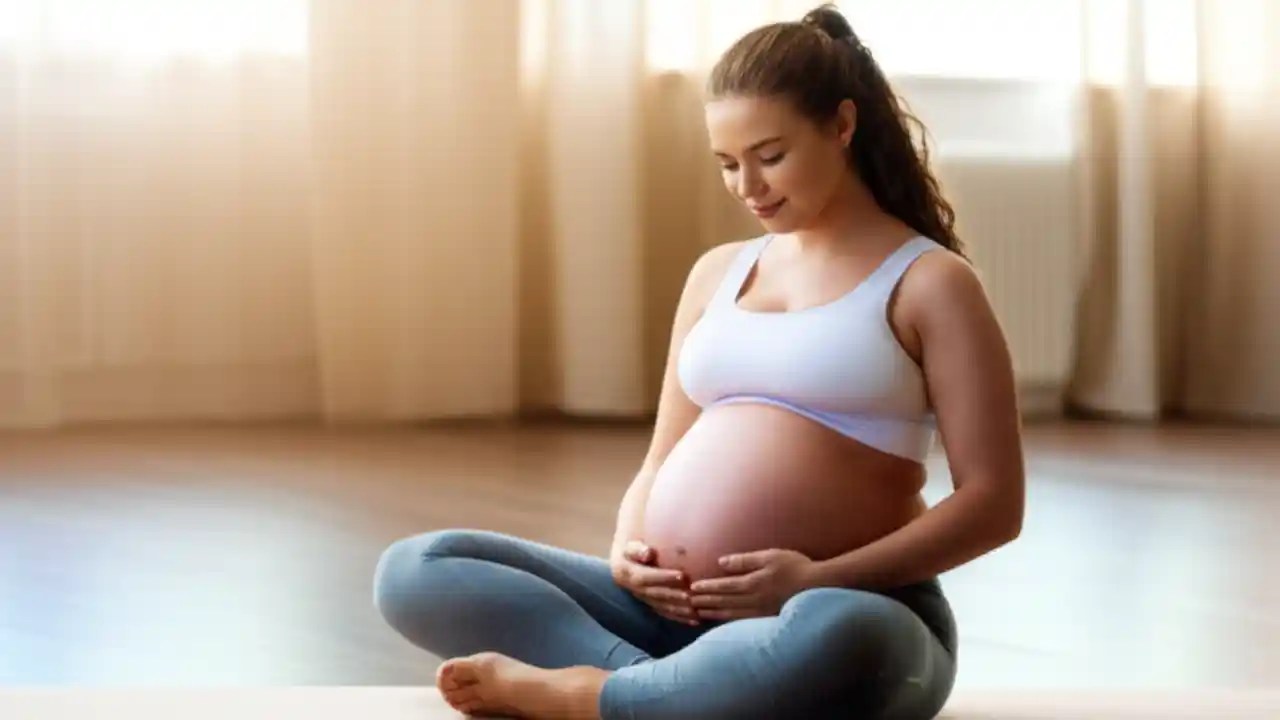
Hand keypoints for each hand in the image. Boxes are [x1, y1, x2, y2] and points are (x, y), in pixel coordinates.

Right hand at [610, 540, 700, 625]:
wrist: (623, 560)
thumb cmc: (631, 547)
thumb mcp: (629, 545)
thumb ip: (636, 549)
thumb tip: (648, 552)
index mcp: (626, 573)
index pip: (645, 577)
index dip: (663, 577)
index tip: (681, 575)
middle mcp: (634, 589)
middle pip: (655, 594)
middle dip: (673, 596)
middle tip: (690, 596)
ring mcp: (643, 599)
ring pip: (662, 607)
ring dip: (678, 610)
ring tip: (695, 611)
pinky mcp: (651, 605)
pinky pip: (665, 613)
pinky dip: (680, 618)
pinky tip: (695, 620)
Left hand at [687, 548, 818, 620]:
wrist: (819, 587)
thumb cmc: (795, 567)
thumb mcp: (770, 556)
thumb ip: (745, 560)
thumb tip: (721, 562)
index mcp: (753, 583)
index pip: (724, 586)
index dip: (707, 587)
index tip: (692, 588)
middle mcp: (754, 600)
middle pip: (724, 601)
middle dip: (705, 601)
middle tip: (687, 602)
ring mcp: (760, 611)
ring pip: (731, 613)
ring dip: (713, 612)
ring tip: (698, 612)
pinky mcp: (767, 618)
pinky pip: (742, 621)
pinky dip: (727, 621)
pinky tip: (721, 620)